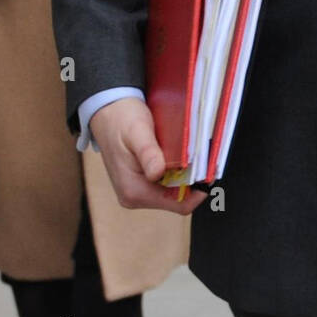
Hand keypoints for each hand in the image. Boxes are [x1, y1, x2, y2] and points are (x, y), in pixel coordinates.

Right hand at [88, 97, 205, 214]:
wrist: (107, 111)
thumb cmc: (120, 119)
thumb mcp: (137, 132)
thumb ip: (148, 153)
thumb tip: (158, 173)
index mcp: (134, 191)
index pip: (178, 205)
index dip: (198, 191)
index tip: (210, 172)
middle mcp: (134, 196)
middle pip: (177, 198)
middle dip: (192, 180)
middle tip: (203, 158)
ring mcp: (137, 191)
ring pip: (173, 190)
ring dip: (184, 174)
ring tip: (188, 153)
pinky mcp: (140, 182)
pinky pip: (166, 183)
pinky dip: (176, 171)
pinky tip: (177, 154)